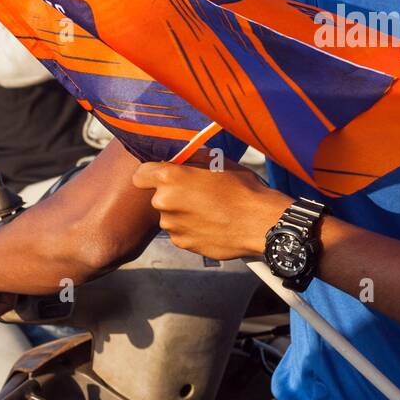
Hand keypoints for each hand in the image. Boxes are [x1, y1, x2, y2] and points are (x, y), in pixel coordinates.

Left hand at [131, 156, 288, 260]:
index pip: (140, 174)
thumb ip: (190, 159)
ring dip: (182, 213)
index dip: (151, 174)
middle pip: (157, 196)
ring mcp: (172, 226)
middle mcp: (164, 202)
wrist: (259, 223)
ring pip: (170, 216)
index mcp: (169, 178)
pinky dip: (191, 229)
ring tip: (209, 210)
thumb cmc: (241, 188)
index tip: (164, 176)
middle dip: (172, 195)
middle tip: (198, 193)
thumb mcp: (217, 161)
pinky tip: (211, 224)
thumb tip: (179, 156)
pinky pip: (180, 232)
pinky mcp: (182, 243)